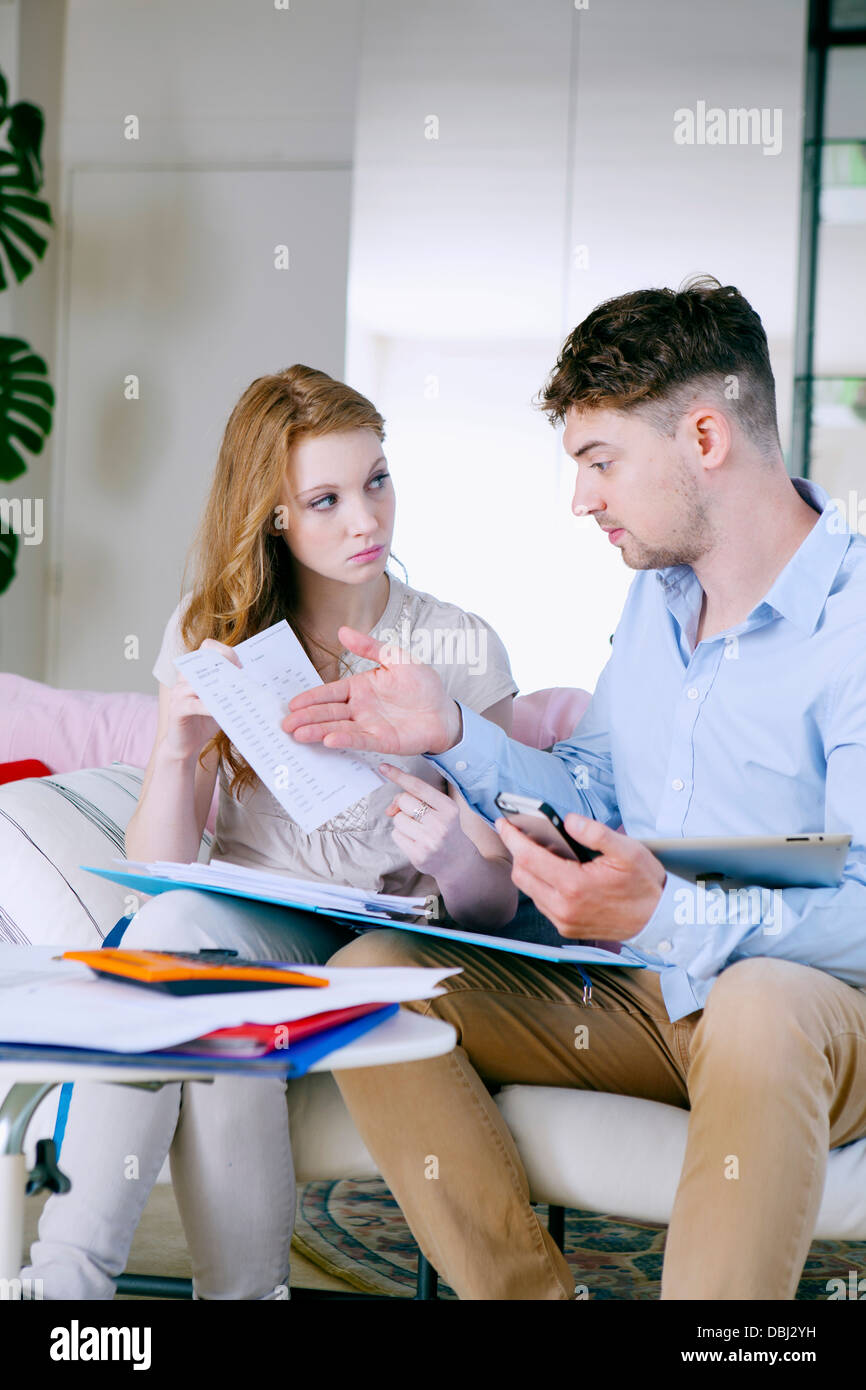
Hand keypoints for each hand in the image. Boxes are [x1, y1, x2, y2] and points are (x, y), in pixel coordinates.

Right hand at [163, 639, 240, 761]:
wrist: (185, 746)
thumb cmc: (205, 721)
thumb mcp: (221, 700)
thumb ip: (231, 688)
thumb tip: (256, 680)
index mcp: (196, 670)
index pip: (208, 647)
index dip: (226, 652)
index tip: (241, 665)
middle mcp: (185, 677)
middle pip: (205, 659)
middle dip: (227, 666)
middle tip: (244, 678)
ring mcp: (179, 692)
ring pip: (201, 681)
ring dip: (221, 687)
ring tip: (238, 694)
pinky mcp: (177, 709)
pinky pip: (195, 704)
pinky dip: (210, 707)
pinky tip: (222, 711)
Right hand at [281, 626, 461, 755]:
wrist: (445, 711)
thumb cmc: (423, 685)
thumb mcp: (396, 658)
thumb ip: (370, 647)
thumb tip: (342, 631)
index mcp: (360, 687)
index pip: (330, 692)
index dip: (311, 697)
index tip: (292, 703)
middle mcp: (360, 708)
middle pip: (328, 712)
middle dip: (306, 717)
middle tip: (285, 724)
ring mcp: (369, 725)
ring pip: (338, 727)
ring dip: (317, 730)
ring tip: (298, 734)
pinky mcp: (382, 740)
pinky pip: (360, 739)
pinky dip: (345, 739)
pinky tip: (329, 739)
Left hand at [380, 763, 467, 877]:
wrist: (457, 860)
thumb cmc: (445, 829)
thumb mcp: (440, 810)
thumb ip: (417, 800)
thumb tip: (390, 809)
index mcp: (448, 807)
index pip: (418, 787)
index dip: (399, 775)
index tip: (383, 767)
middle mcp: (440, 823)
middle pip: (404, 800)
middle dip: (403, 806)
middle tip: (415, 815)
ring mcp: (429, 841)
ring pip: (397, 819)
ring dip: (402, 823)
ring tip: (418, 830)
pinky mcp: (418, 855)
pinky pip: (395, 835)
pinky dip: (401, 836)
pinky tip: (415, 841)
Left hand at [494, 813, 665, 940]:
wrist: (658, 920)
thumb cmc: (644, 884)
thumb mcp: (627, 850)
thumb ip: (595, 832)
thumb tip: (568, 820)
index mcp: (574, 886)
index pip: (528, 858)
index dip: (512, 837)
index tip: (504, 822)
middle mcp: (563, 907)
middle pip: (522, 875)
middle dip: (518, 851)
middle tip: (525, 833)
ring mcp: (564, 921)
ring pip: (530, 890)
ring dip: (530, 869)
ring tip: (543, 850)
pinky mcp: (567, 929)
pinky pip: (542, 903)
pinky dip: (541, 885)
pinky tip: (555, 872)